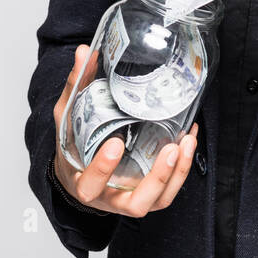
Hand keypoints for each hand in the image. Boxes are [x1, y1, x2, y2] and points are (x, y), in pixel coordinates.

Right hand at [51, 43, 199, 216]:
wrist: (78, 167)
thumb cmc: (72, 142)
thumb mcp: (67, 114)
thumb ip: (76, 86)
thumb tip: (86, 53)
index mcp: (82, 182)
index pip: (90, 185)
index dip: (103, 169)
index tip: (115, 142)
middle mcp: (108, 197)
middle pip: (134, 205)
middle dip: (155, 178)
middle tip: (169, 148)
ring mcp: (130, 197)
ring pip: (157, 201)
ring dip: (175, 175)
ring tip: (185, 143)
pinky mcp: (148, 193)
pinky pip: (169, 190)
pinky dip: (183, 168)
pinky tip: (189, 140)